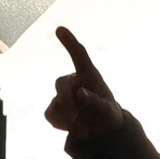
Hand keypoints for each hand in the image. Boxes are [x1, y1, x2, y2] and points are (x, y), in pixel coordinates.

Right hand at [46, 26, 125, 143]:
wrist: (100, 130)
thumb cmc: (107, 113)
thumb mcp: (108, 110)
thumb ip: (96, 101)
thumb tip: (79, 92)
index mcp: (89, 75)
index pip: (78, 54)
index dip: (69, 41)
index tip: (60, 29)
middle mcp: (73, 81)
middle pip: (61, 83)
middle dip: (68, 100)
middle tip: (80, 114)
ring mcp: (62, 95)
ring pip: (56, 102)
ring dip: (68, 116)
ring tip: (83, 125)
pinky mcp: (54, 109)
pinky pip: (50, 114)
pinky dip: (61, 124)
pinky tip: (74, 128)